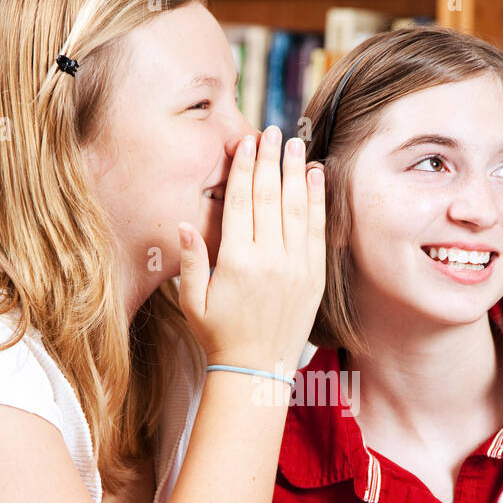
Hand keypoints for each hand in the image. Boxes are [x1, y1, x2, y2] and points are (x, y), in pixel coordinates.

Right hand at [176, 125, 325, 373]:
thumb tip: (184, 223)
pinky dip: (318, 201)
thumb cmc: (218, 335)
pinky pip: (317, 231)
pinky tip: (316, 177)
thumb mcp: (192, 301)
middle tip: (272, 131)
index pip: (241, 202)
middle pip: (271, 197)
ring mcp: (297, 268)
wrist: (257, 371)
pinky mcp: (314, 277)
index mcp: (237, 262)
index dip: (244, 168)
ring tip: (295, 144)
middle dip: (271, 160)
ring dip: (296, 172)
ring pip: (297, 208)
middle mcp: (270, 261)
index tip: (246, 142)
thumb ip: (192, 261)